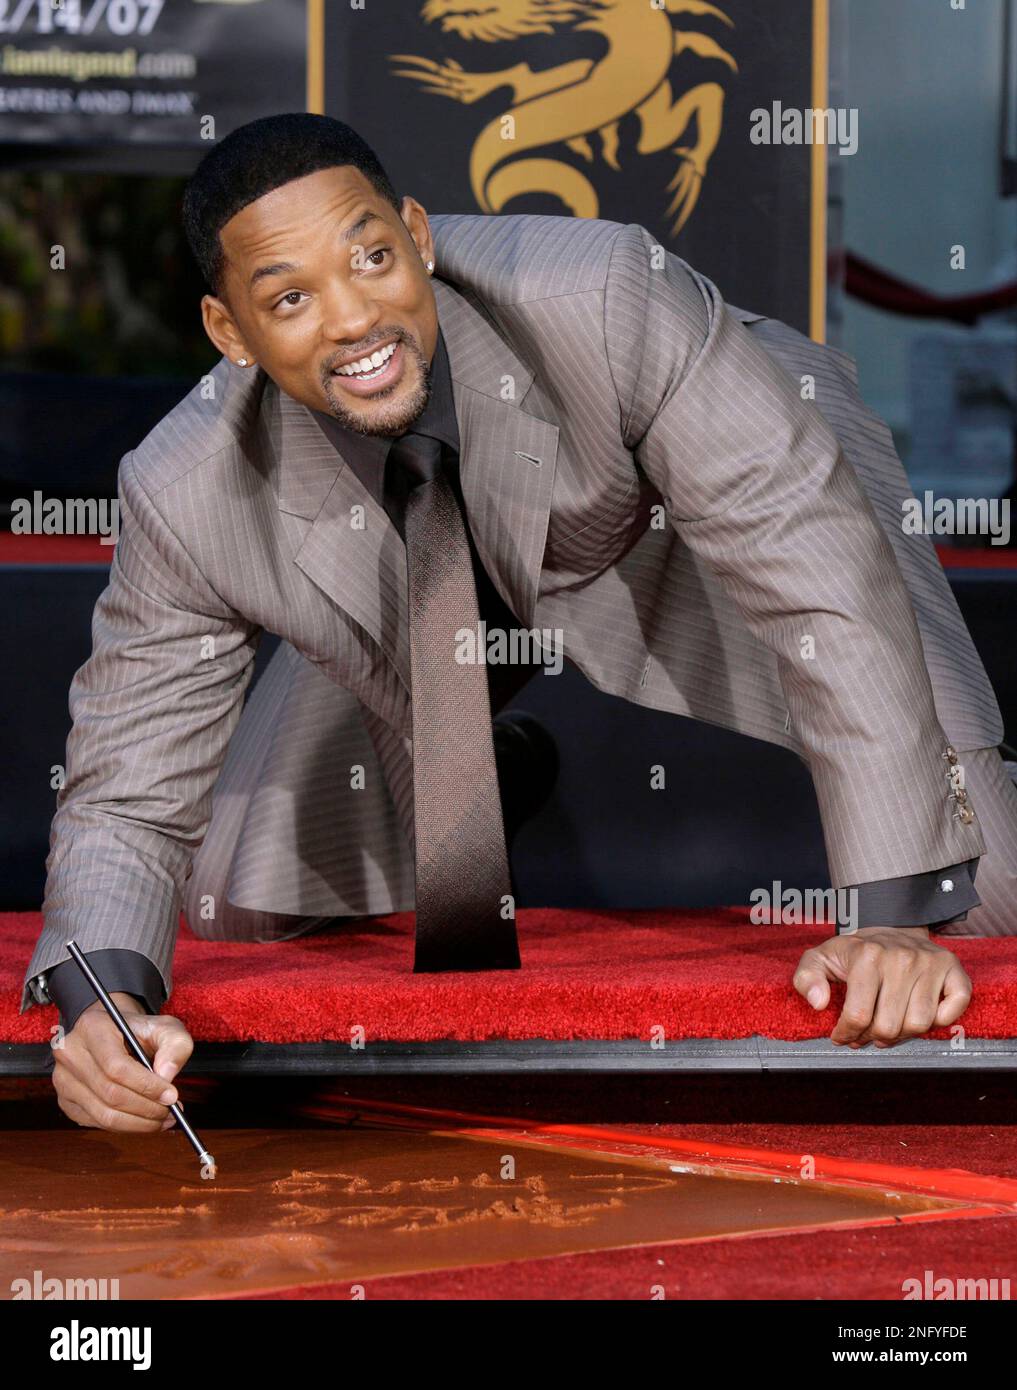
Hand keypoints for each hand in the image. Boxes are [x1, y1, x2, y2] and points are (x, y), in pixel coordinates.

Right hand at [52, 992, 193, 1131]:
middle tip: (171, 1111)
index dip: (146, 1086)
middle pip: (110, 1094)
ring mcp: (63, 1079)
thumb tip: (167, 1076)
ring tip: (163, 1119)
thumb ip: (174, 1045)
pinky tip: (144, 1121)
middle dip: (146, 1108)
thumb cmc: (138, 1030)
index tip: (172, 1096)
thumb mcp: (164, 1027)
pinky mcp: (66, 1100)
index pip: (116, 1067)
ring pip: (103, 1114)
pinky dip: (125, 1127)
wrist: (112, 1033)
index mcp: (92, 1029)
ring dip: (138, 1123)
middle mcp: (70, 1053)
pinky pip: (96, 1123)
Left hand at [793, 926, 971, 1047]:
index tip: (842, 1036)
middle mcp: (901, 958)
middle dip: (872, 1037)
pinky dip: (940, 1021)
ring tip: (888, 1025)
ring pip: (919, 1025)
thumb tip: (818, 1003)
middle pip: (889, 1026)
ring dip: (902, 1034)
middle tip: (866, 1032)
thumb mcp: (821, 958)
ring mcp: (930, 963)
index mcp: (867, 956)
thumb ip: (807, 978)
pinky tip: (918, 1012)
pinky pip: (953, 1011)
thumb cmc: (856, 951)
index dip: (847, 1034)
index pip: (858, 1015)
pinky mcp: (953, 969)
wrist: (891, 927)